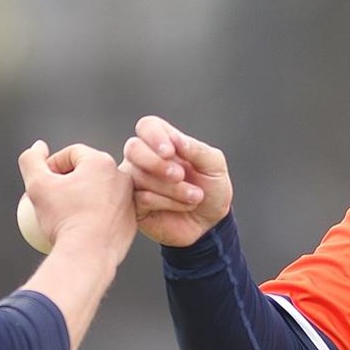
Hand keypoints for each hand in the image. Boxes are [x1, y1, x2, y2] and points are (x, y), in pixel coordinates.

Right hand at [17, 140, 134, 265]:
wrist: (87, 256)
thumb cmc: (63, 219)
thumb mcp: (37, 185)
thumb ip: (31, 160)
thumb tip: (37, 147)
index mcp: (102, 162)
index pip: (71, 154)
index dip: (52, 166)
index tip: (44, 185)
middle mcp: (122, 177)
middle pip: (87, 171)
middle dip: (69, 181)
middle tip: (53, 200)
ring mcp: (130, 199)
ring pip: (100, 191)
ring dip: (83, 197)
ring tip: (66, 214)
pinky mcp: (132, 220)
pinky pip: (110, 211)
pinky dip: (96, 215)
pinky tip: (80, 226)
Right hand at [122, 115, 231, 246]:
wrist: (210, 224)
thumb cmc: (212, 189)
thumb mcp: (215, 166)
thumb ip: (198, 150)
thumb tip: (176, 140)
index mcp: (164, 142)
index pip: (147, 126)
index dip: (154, 135)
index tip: (170, 151)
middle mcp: (146, 159)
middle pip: (133, 148)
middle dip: (156, 162)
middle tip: (179, 175)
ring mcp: (137, 182)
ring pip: (139, 176)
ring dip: (171, 188)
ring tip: (194, 196)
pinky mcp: (135, 204)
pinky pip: (141, 198)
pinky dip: (167, 202)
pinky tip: (182, 206)